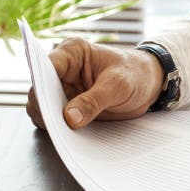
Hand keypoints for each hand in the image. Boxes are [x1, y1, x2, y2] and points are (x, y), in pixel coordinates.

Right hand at [25, 38, 162, 129]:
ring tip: (63, 135)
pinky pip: (57, 120)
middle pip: (40, 90)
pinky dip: (60, 129)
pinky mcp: (70, 106)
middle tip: (55, 127)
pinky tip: (70, 138)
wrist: (149, 85)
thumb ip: (93, 101)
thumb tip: (69, 119)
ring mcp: (65, 89)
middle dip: (44, 108)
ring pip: (44, 107)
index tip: (46, 106)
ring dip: (51, 122)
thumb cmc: (136, 75)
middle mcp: (63, 70)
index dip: (41, 86)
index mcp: (71, 53)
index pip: (45, 67)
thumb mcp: (118, 86)